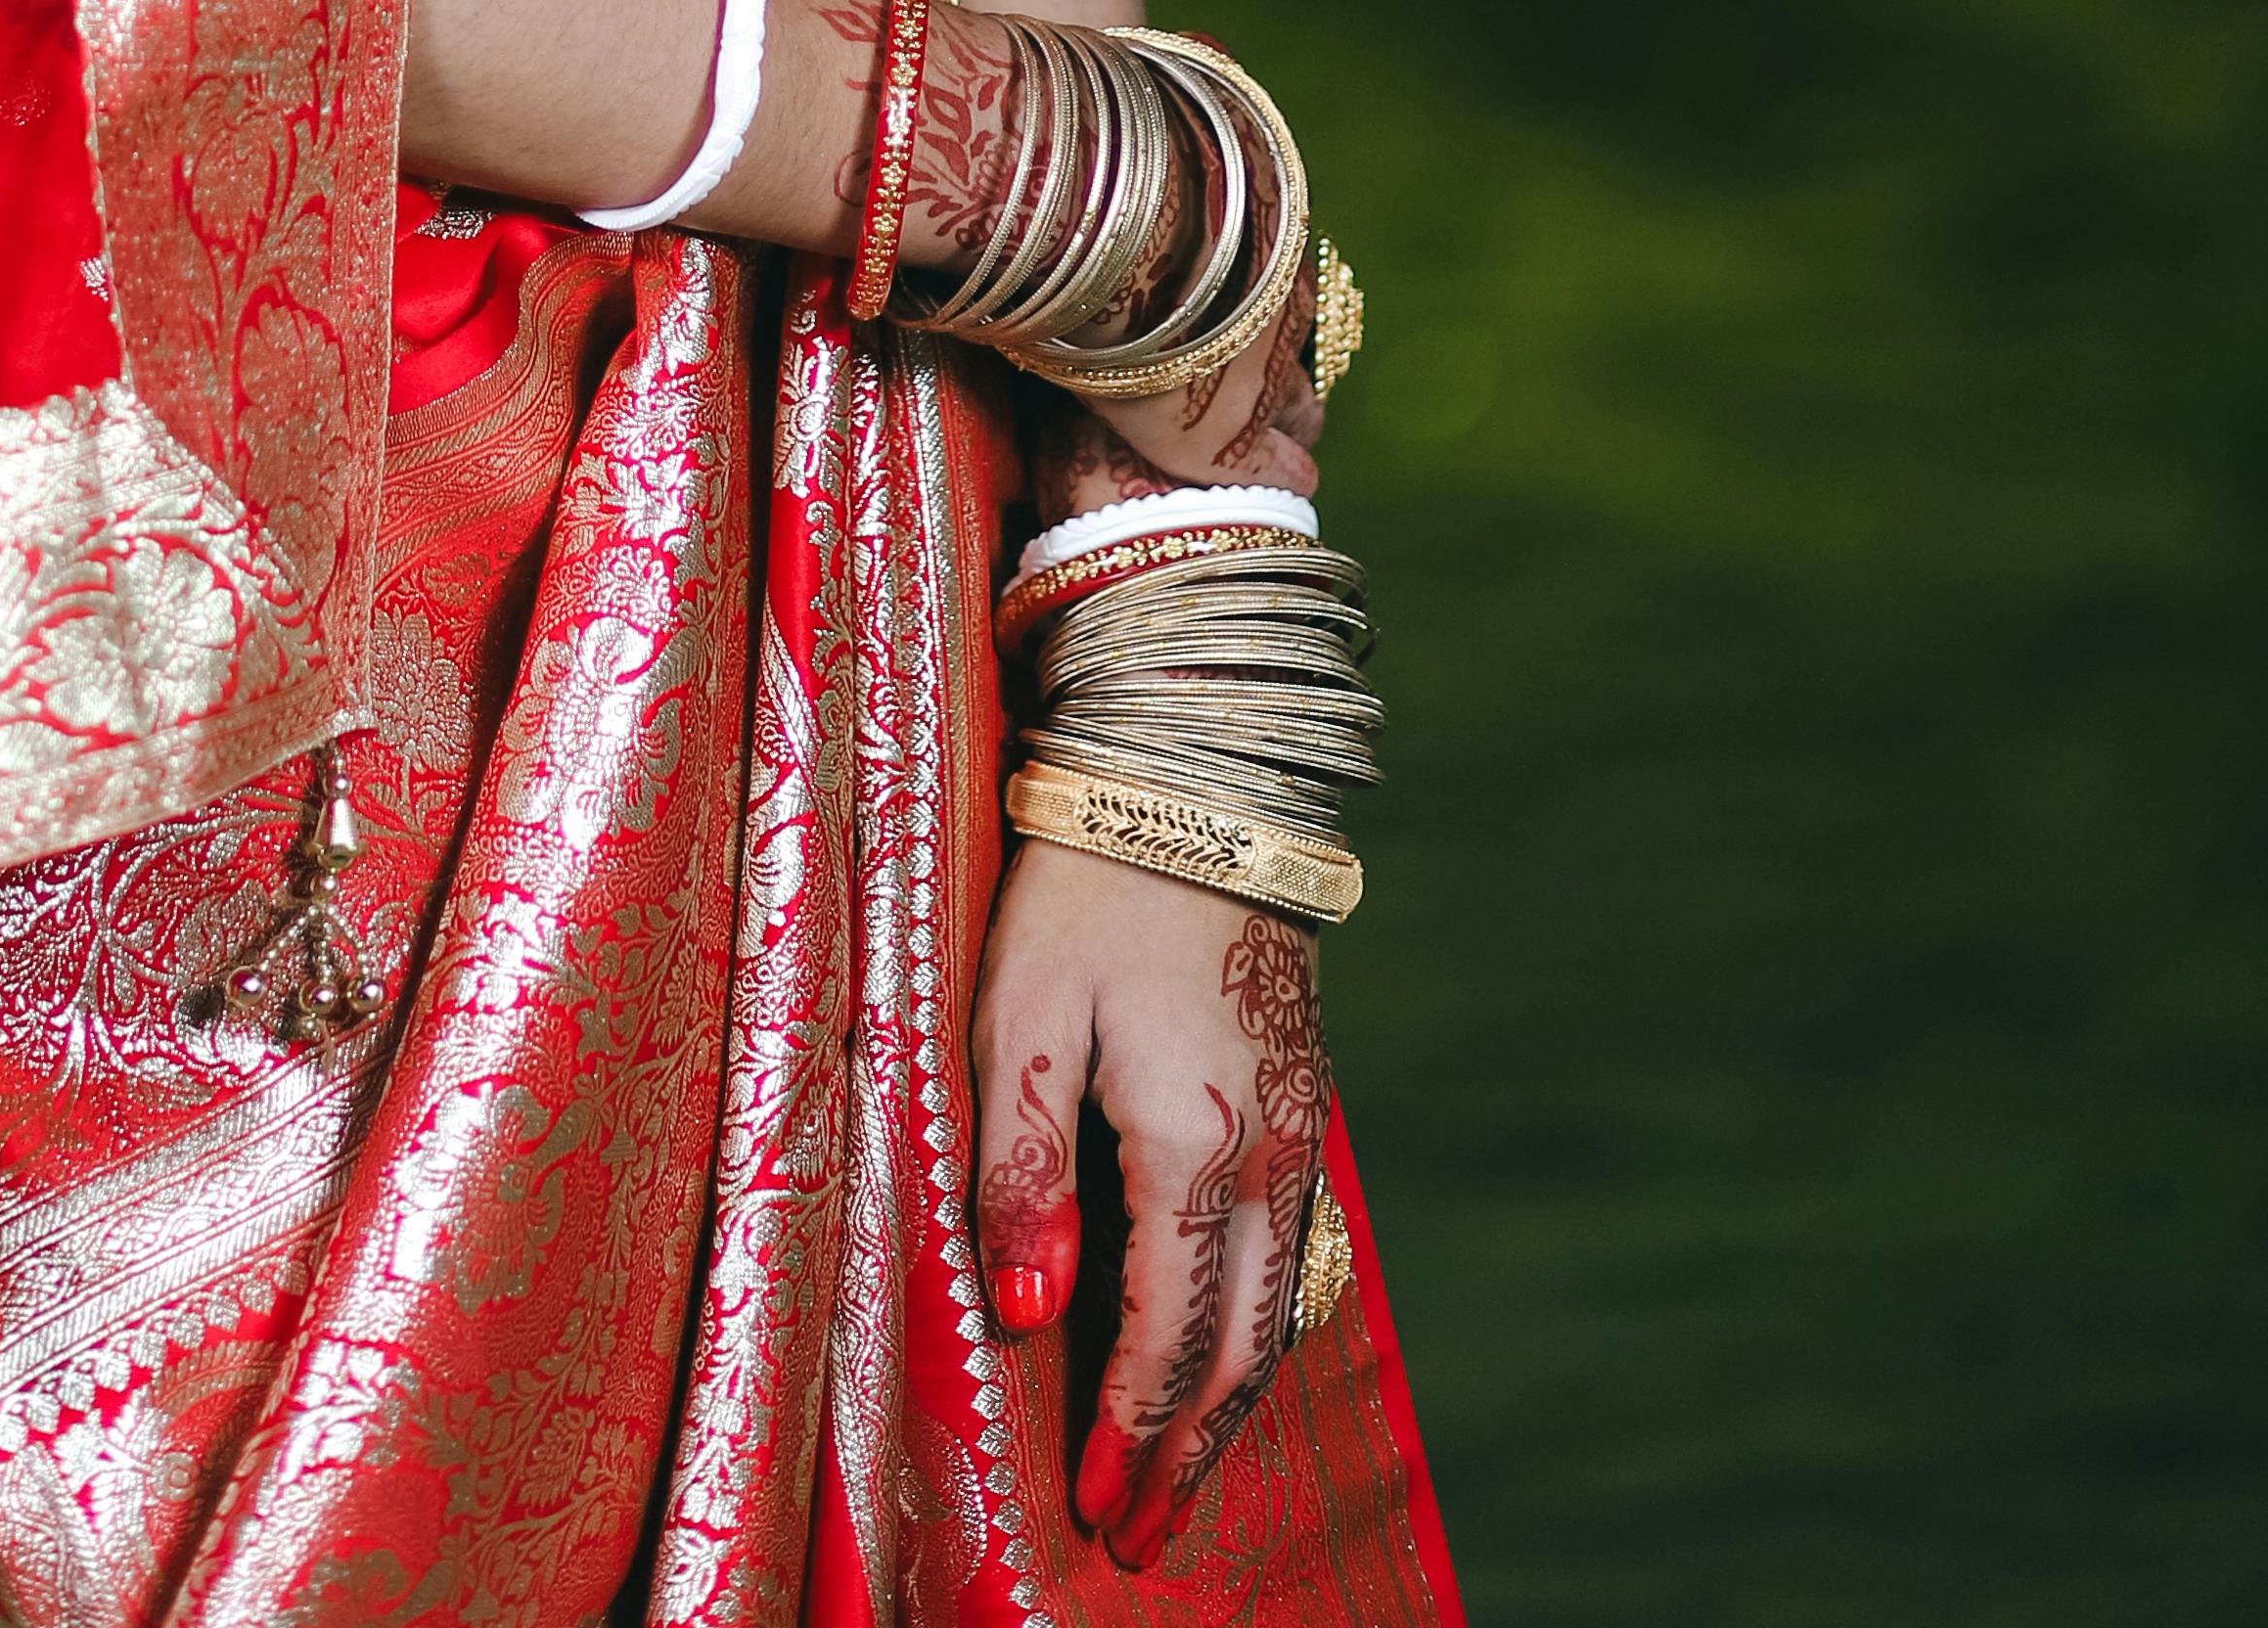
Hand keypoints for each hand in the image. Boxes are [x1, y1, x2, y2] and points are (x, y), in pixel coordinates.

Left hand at [971, 840, 1325, 1571]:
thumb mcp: (1018, 1013)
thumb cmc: (1087, 889)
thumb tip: (1033, 1310)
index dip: (1131, 1432)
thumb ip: (1022, 1165)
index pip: (1166, 1332)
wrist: (1194, 782)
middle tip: (1146, 1541)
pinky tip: (1232, 1364)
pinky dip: (1261, 1335)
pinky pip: (1292, 1255)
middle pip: (1238, 1351)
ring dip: (1231, 1410)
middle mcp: (1267, 1156)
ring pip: (1278, 1313)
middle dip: (1189, 1455)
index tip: (1098, 1512)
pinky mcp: (1305, 1104)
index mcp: (1192, 1142)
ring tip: (1186, 1483)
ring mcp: (1300, 1131)